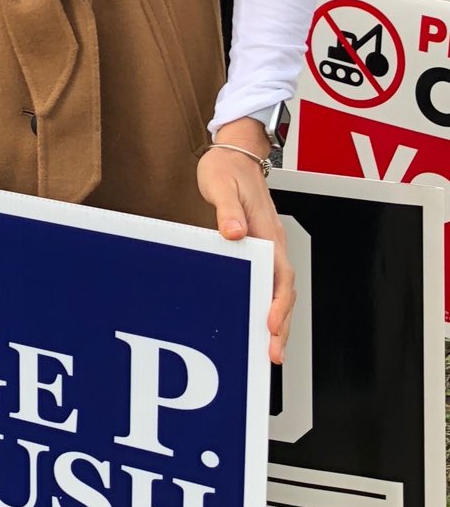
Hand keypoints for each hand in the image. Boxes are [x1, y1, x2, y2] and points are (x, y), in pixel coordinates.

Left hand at [196, 120, 292, 365]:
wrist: (234, 152)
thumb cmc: (227, 169)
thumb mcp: (222, 186)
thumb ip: (227, 210)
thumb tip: (234, 234)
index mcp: (268, 231)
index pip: (280, 275)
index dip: (277, 303)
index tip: (271, 325)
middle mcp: (273, 242)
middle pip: (284, 290)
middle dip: (281, 324)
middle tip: (274, 354)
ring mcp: (269, 245)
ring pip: (279, 289)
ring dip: (277, 319)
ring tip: (270, 349)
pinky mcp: (259, 246)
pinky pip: (268, 281)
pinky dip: (268, 304)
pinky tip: (259, 321)